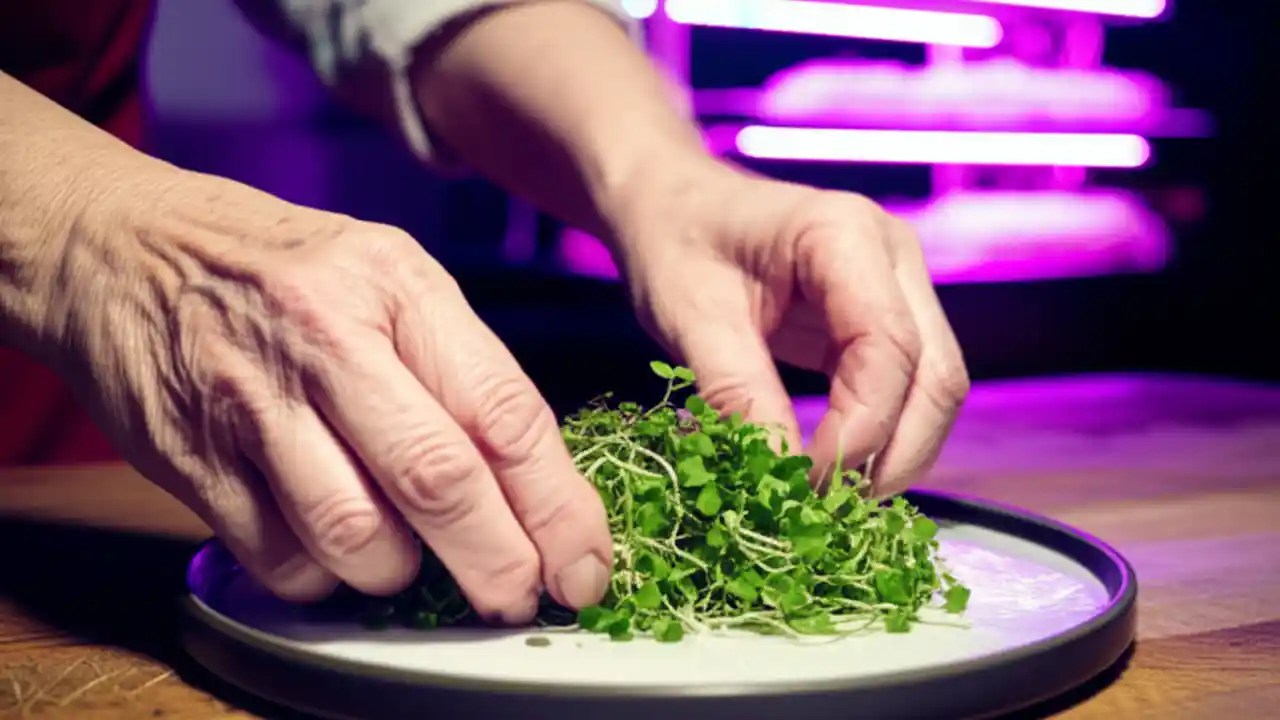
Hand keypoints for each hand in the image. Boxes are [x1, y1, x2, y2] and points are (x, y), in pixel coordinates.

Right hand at [41, 166, 610, 618]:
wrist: (122, 249)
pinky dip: (325, 578)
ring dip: (403, 574)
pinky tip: (335, 550)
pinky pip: (283, 560)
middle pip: (439, 483)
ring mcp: (254, 404)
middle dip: (498, 562)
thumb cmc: (281, 268)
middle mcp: (328, 340)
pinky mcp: (192, 461)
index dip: (558, 506)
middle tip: (521, 596)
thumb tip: (535, 484)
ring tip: (413, 559)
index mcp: (399, 286)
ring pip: (358, 539)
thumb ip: (460, 366)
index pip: (505, 413)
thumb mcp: (389, 276)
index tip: (584, 563)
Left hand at [611, 160, 968, 495]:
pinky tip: (833, 472)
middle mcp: (892, 254)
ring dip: (893, 452)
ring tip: (830, 501)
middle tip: (830, 511)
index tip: (806, 483)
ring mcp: (897, 286)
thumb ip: (738, 394)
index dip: (861, 428)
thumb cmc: (674, 243)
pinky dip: (878, 436)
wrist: (669, 204)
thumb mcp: (690, 319)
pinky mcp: (883, 318)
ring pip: (932, 388)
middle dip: (893, 453)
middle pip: (935, 374)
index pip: (890, 348)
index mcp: (845, 234)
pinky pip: (905, 388)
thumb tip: (782, 478)